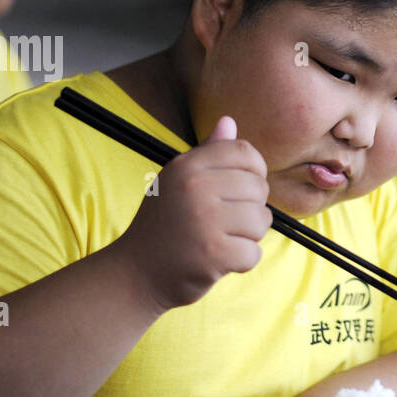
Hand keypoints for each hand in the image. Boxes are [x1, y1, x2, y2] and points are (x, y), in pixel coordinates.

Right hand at [113, 116, 271, 311]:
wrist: (135, 275)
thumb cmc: (163, 226)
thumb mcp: (178, 182)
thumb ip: (208, 153)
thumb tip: (229, 121)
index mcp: (187, 166)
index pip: (245, 153)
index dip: (254, 172)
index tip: (241, 191)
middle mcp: (195, 187)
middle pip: (259, 188)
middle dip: (251, 209)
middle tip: (223, 224)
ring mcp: (204, 221)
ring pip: (261, 221)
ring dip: (248, 237)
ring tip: (221, 241)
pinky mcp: (214, 254)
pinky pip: (254, 253)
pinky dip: (241, 263)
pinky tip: (218, 261)